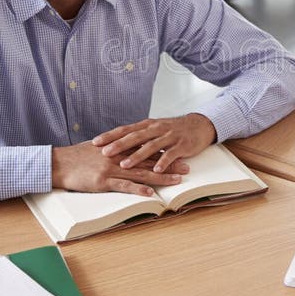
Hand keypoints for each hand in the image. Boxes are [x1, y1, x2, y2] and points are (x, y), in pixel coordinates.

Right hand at [50, 141, 189, 195]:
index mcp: (118, 148)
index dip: (164, 152)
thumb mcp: (99, 149)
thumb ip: (115, 149)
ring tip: (177, 180)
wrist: (59, 163)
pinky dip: (138, 190)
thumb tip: (128, 151)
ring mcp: (111, 169)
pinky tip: (151, 193)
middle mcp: (118, 156)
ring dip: (160, 177)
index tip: (178, 153)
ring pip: (141, 173)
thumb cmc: (77, 157)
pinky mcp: (103, 181)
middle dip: (169, 164)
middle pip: (149, 160)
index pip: (146, 149)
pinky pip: (124, 186)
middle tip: (186, 166)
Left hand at [92, 113, 216, 172]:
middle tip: (105, 153)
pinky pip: (171, 154)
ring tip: (125, 165)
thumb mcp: (154, 129)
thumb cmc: (173, 130)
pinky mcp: (182, 145)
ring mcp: (169, 137)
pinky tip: (156, 170)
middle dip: (119, 145)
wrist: (199, 125)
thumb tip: (117, 143)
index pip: (125, 129)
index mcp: (148, 125)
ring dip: (137, 156)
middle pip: (135, 137)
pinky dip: (163, 162)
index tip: (95, 142)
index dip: (110, 135)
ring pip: (150, 146)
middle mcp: (156, 129)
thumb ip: (138, 135)